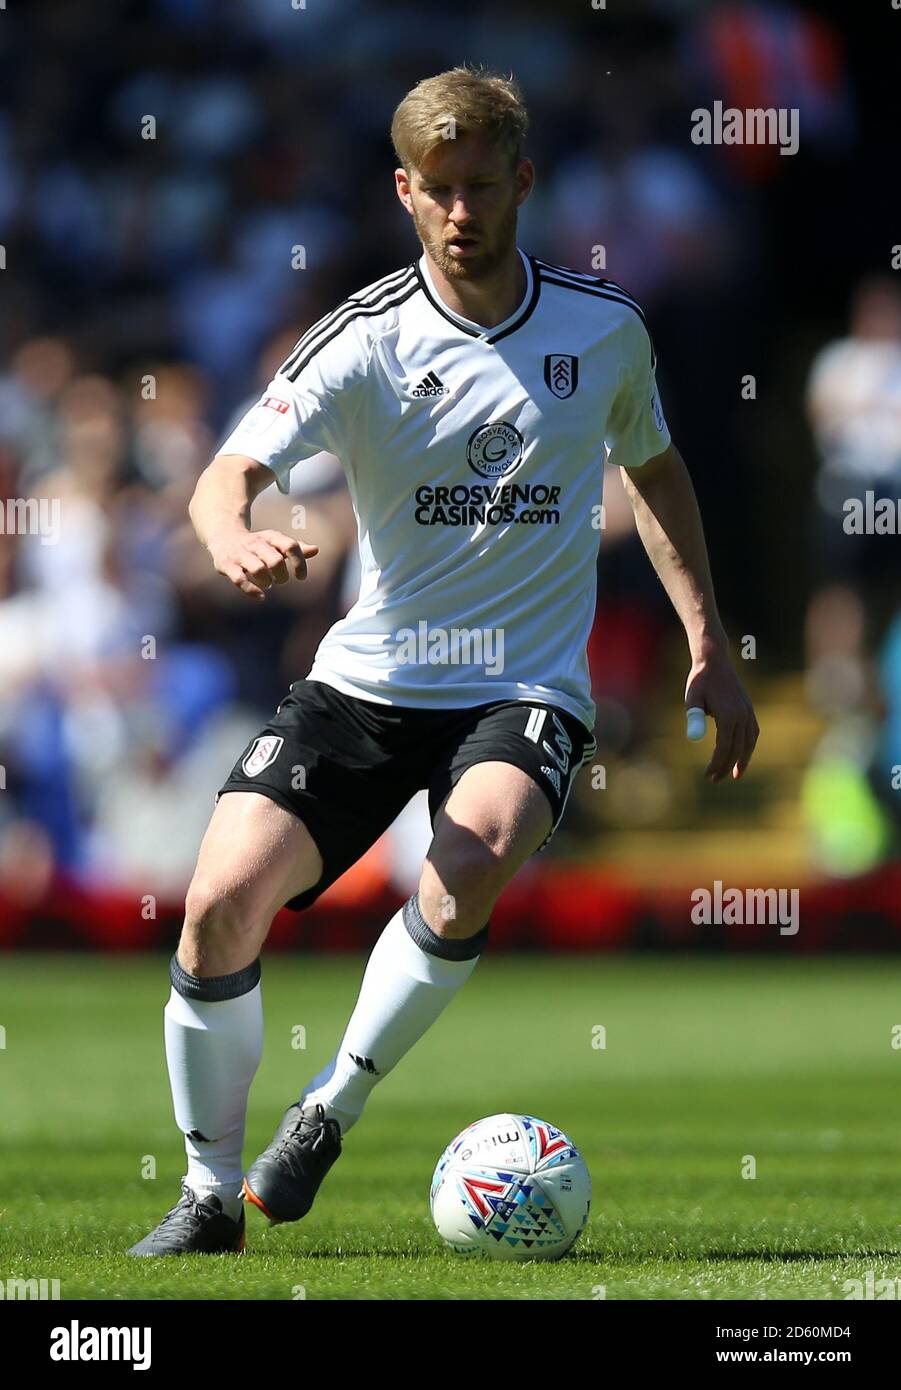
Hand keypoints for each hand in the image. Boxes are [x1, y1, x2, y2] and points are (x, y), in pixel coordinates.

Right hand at [208, 528, 318, 600]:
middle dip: (281, 575)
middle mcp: (255, 543)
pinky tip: (260, 596)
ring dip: (267, 581)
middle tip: (280, 580)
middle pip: (275, 560)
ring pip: (258, 569)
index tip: (301, 577)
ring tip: (268, 584)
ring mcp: (240, 554)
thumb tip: (316, 550)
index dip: (299, 563)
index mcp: (270, 537)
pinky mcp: (227, 566)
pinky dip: (251, 590)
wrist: (224, 537)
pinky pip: (239, 580)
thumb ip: (295, 548)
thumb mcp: (276, 543)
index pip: (290, 546)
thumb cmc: (257, 545)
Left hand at [685, 645, 758, 781]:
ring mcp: (748, 712)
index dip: (716, 764)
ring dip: (742, 760)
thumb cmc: (699, 681)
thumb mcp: (692, 699)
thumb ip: (694, 718)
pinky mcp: (748, 709)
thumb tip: (693, 738)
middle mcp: (742, 715)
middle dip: (726, 767)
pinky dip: (748, 747)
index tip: (707, 776)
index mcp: (729, 715)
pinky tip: (743, 755)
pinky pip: (753, 733)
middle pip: (737, 749)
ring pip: (749, 743)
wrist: (714, 661)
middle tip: (714, 780)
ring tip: (735, 775)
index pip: (724, 748)